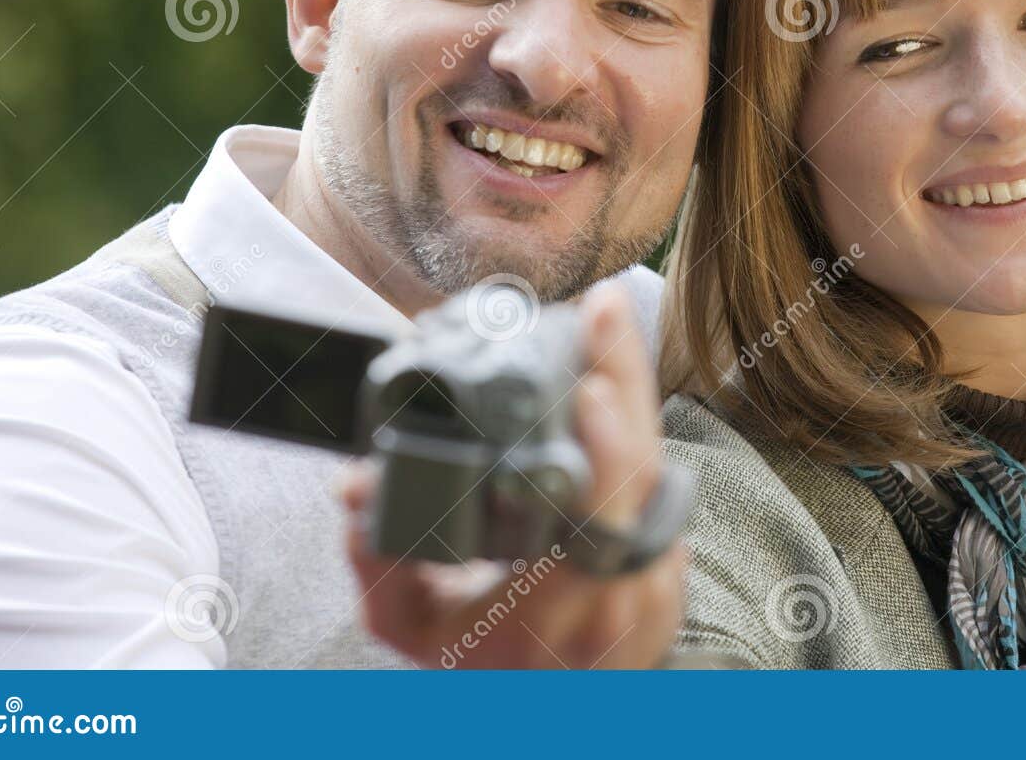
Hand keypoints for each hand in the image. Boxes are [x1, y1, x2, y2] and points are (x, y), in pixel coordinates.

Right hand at [339, 281, 685, 667]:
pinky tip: (615, 367)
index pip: (598, 526)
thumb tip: (355, 490)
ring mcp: (657, 582)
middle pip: (643, 472)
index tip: (588, 389)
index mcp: (556, 617)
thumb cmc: (480, 670)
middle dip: (628, 380)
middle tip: (602, 309)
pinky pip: (661, 478)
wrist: (551, 715)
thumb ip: (378, 564)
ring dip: (635, 389)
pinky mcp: (671, 563)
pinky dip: (638, 419)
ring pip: (660, 467)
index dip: (604, 454)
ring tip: (606, 318)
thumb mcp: (414, 631)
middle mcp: (621, 598)